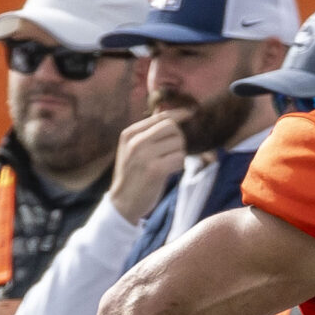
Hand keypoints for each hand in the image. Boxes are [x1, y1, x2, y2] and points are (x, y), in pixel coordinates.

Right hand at [107, 109, 191, 223]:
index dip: (179, 114)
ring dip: (180, 153)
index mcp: (129, 134)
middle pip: (172, 127)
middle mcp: (135, 142)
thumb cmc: (133, 175)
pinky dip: (180, 164)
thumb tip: (165, 112)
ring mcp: (144, 155)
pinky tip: (171, 171)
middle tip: (178, 149)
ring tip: (170, 163)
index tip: (192, 113)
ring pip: (178, 143)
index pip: (160, 116)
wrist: (123, 203)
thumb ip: (148, 132)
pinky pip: (179, 158)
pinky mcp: (155, 170)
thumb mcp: (133, 150)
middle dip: (180, 137)